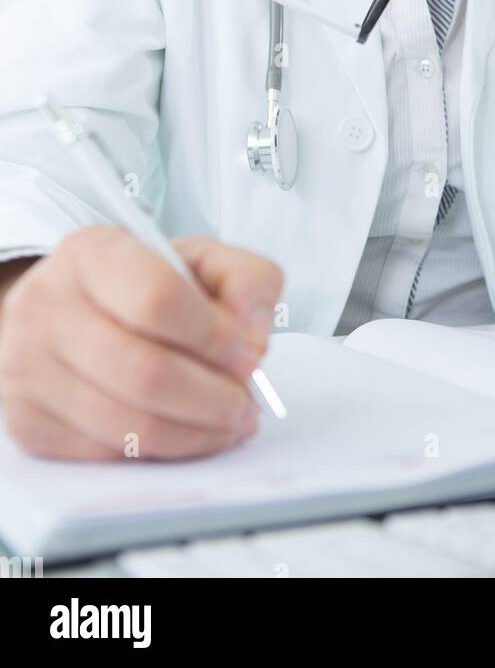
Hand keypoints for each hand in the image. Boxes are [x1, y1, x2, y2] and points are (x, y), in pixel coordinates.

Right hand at [0, 227, 282, 461]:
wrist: (74, 312)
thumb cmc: (145, 286)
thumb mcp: (202, 261)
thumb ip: (246, 281)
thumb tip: (253, 337)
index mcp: (92, 252)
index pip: (157, 298)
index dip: (214, 335)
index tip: (249, 354)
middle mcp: (47, 306)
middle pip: (144, 372)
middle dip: (214, 398)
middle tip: (246, 403)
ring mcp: (28, 368)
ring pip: (128, 425)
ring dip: (196, 434)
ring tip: (228, 423)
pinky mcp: (27, 422)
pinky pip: (107, 455)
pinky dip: (162, 454)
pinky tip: (188, 435)